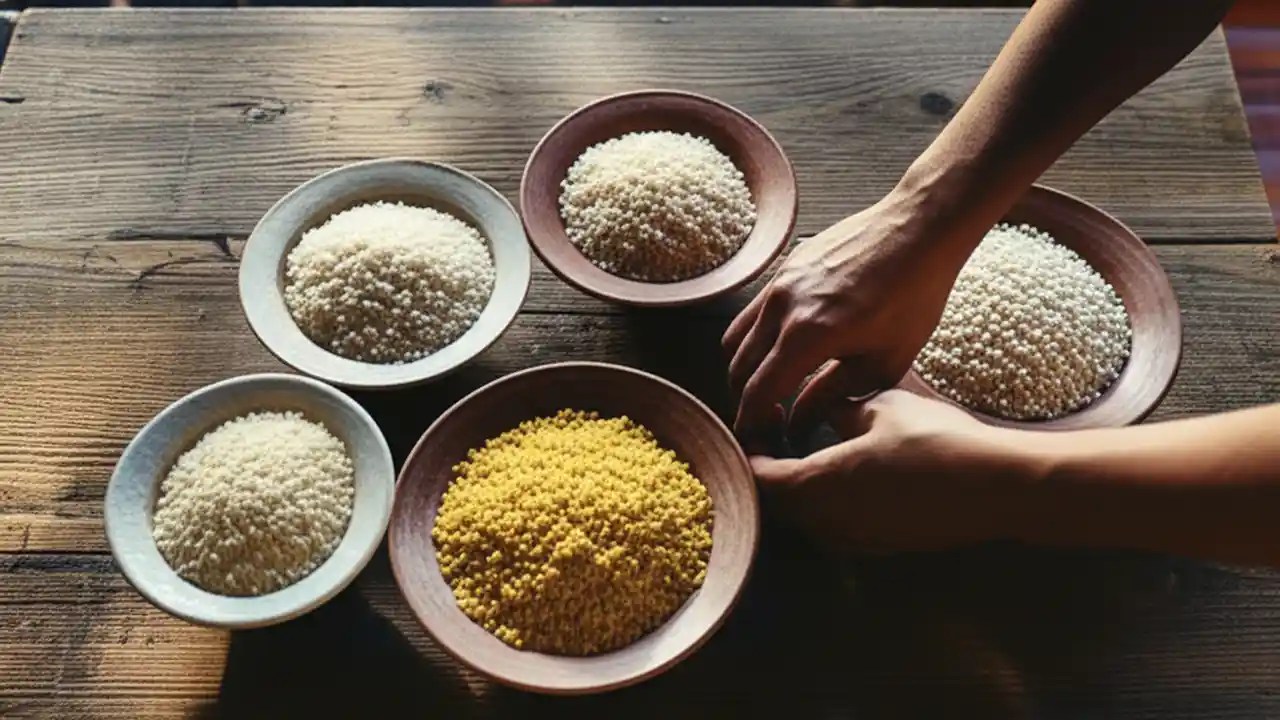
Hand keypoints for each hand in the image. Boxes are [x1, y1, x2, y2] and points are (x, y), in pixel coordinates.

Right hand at [723, 194, 973, 436]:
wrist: (919, 229)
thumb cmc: (914, 294)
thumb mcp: (884, 361)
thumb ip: (834, 395)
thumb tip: (799, 420)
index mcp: (808, 335)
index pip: (758, 391)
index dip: (751, 422)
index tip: (756, 440)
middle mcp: (782, 306)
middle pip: (737, 366)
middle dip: (744, 398)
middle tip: (765, 418)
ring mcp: (779, 282)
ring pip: (735, 337)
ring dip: (744, 367)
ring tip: (770, 384)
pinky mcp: (784, 267)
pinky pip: (753, 310)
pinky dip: (756, 336)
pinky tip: (786, 346)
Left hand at [750, 390, 1031, 552]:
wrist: (995, 487)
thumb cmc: (934, 440)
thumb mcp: (880, 408)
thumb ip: (841, 410)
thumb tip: (824, 410)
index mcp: (816, 486)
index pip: (759, 476)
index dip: (751, 448)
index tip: (761, 421)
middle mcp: (827, 523)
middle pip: (776, 503)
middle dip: (769, 470)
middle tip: (777, 433)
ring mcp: (855, 540)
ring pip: (805, 518)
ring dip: (798, 487)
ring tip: (808, 449)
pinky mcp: (881, 546)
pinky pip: (834, 526)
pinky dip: (826, 501)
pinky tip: (847, 470)